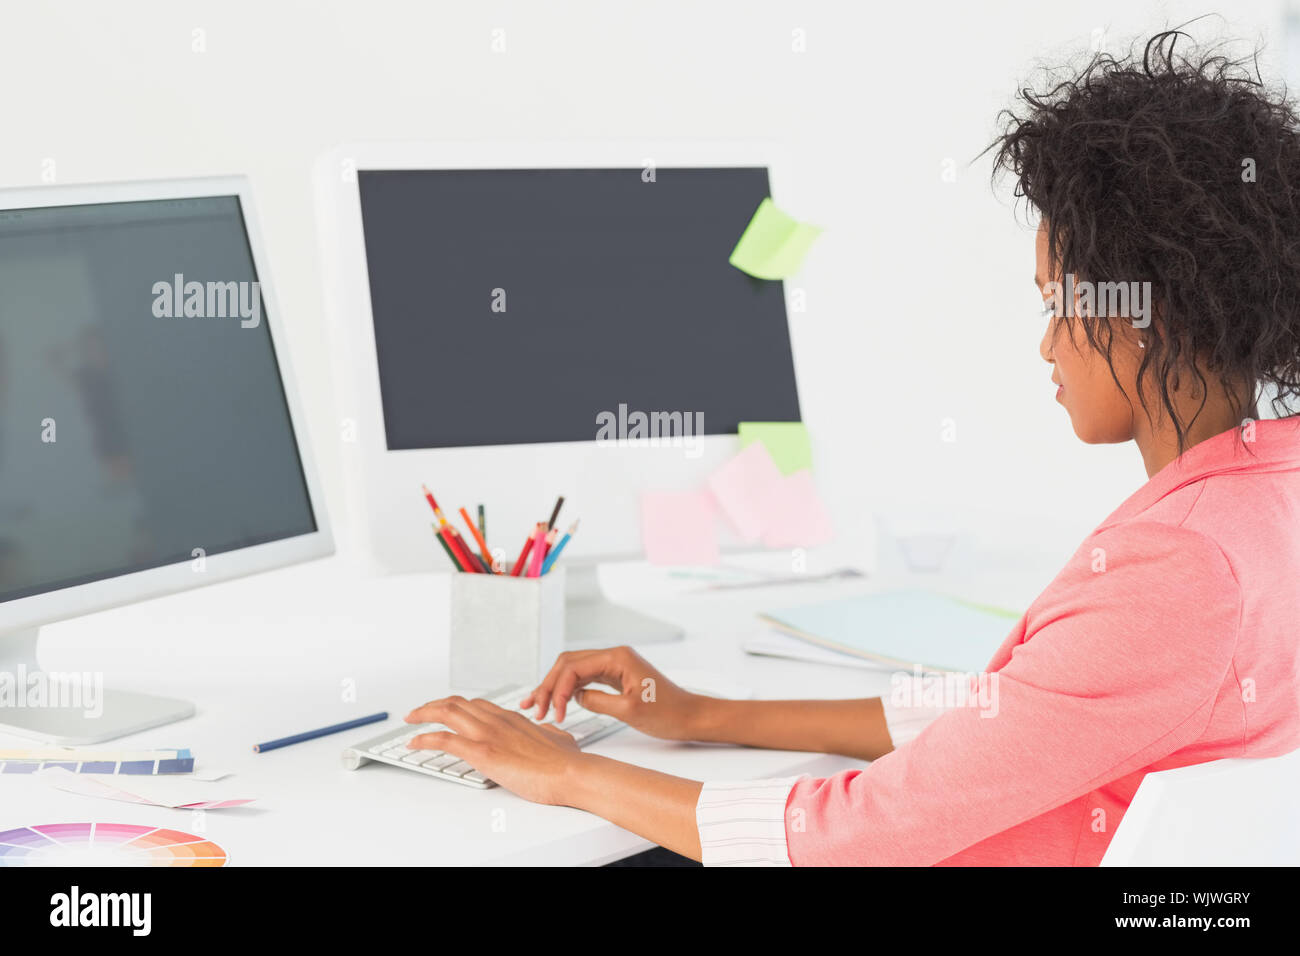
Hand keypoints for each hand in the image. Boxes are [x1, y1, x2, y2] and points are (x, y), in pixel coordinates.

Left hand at [404, 696, 582, 804]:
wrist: (570, 772)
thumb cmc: (566, 761)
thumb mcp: (558, 737)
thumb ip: (548, 732)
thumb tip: (547, 730)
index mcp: (512, 717)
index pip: (477, 704)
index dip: (457, 705)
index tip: (446, 710)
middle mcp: (497, 720)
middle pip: (457, 702)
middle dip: (433, 705)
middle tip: (419, 712)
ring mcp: (488, 734)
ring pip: (446, 712)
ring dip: (423, 714)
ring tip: (410, 720)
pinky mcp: (482, 752)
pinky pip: (444, 740)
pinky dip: (424, 739)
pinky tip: (414, 743)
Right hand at [520, 645, 705, 740]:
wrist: (691, 716)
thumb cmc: (668, 713)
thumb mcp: (630, 711)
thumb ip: (597, 701)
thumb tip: (574, 697)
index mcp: (617, 657)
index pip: (573, 667)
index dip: (557, 689)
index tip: (554, 712)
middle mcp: (613, 655)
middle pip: (568, 664)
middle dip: (548, 685)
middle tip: (533, 707)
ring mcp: (614, 665)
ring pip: (573, 670)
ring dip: (554, 687)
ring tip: (537, 706)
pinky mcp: (615, 676)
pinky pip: (584, 678)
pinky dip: (568, 690)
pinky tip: (558, 702)